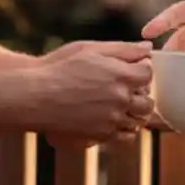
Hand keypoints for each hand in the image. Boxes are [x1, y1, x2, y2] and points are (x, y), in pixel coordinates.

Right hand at [33, 42, 154, 146]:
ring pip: (139, 120)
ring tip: (122, 106)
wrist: (36, 96)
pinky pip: (126, 136)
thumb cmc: (60, 68)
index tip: (131, 70)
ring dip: (135, 113)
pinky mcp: (102, 134)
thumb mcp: (91, 49)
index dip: (141, 71)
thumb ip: (123, 49)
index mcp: (121, 75)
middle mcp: (121, 99)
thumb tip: (148, 48)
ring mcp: (112, 119)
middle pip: (148, 101)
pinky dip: (125, 129)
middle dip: (141, 95)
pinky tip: (115, 120)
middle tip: (129, 90)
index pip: (148, 74)